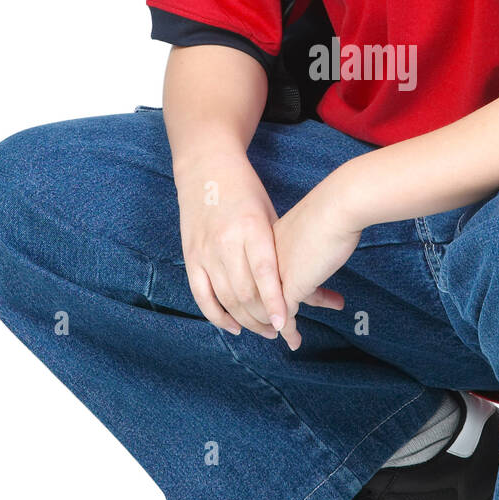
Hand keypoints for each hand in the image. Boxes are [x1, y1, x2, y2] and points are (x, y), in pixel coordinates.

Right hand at [175, 149, 290, 338]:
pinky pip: (202, 295)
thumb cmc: (247, 191)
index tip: (286, 324)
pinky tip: (234, 327)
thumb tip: (307, 286)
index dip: (275, 301)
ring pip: (225, 298)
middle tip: (281, 331)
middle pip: (244, 292)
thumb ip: (280, 250)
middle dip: (264, 317)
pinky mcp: (191, 256)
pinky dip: (218, 315)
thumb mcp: (270, 215)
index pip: (264, 273)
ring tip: (265, 331)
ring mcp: (204, 250)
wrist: (206, 167)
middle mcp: (225, 241)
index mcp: (250, 227)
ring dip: (246, 320)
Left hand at [271, 174, 361, 349]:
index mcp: (267, 241)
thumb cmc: (334, 208)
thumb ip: (311, 237)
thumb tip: (328, 240)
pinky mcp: (289, 287)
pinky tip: (295, 340)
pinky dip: (289, 331)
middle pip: (258, 294)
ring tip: (295, 339)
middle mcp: (264, 259)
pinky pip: (283, 317)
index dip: (269, 291)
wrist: (338, 206)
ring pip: (266, 309)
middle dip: (270, 314)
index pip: (262, 273)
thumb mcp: (314, 224)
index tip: (288, 299)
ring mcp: (274, 274)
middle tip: (285, 327)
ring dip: (280, 327)